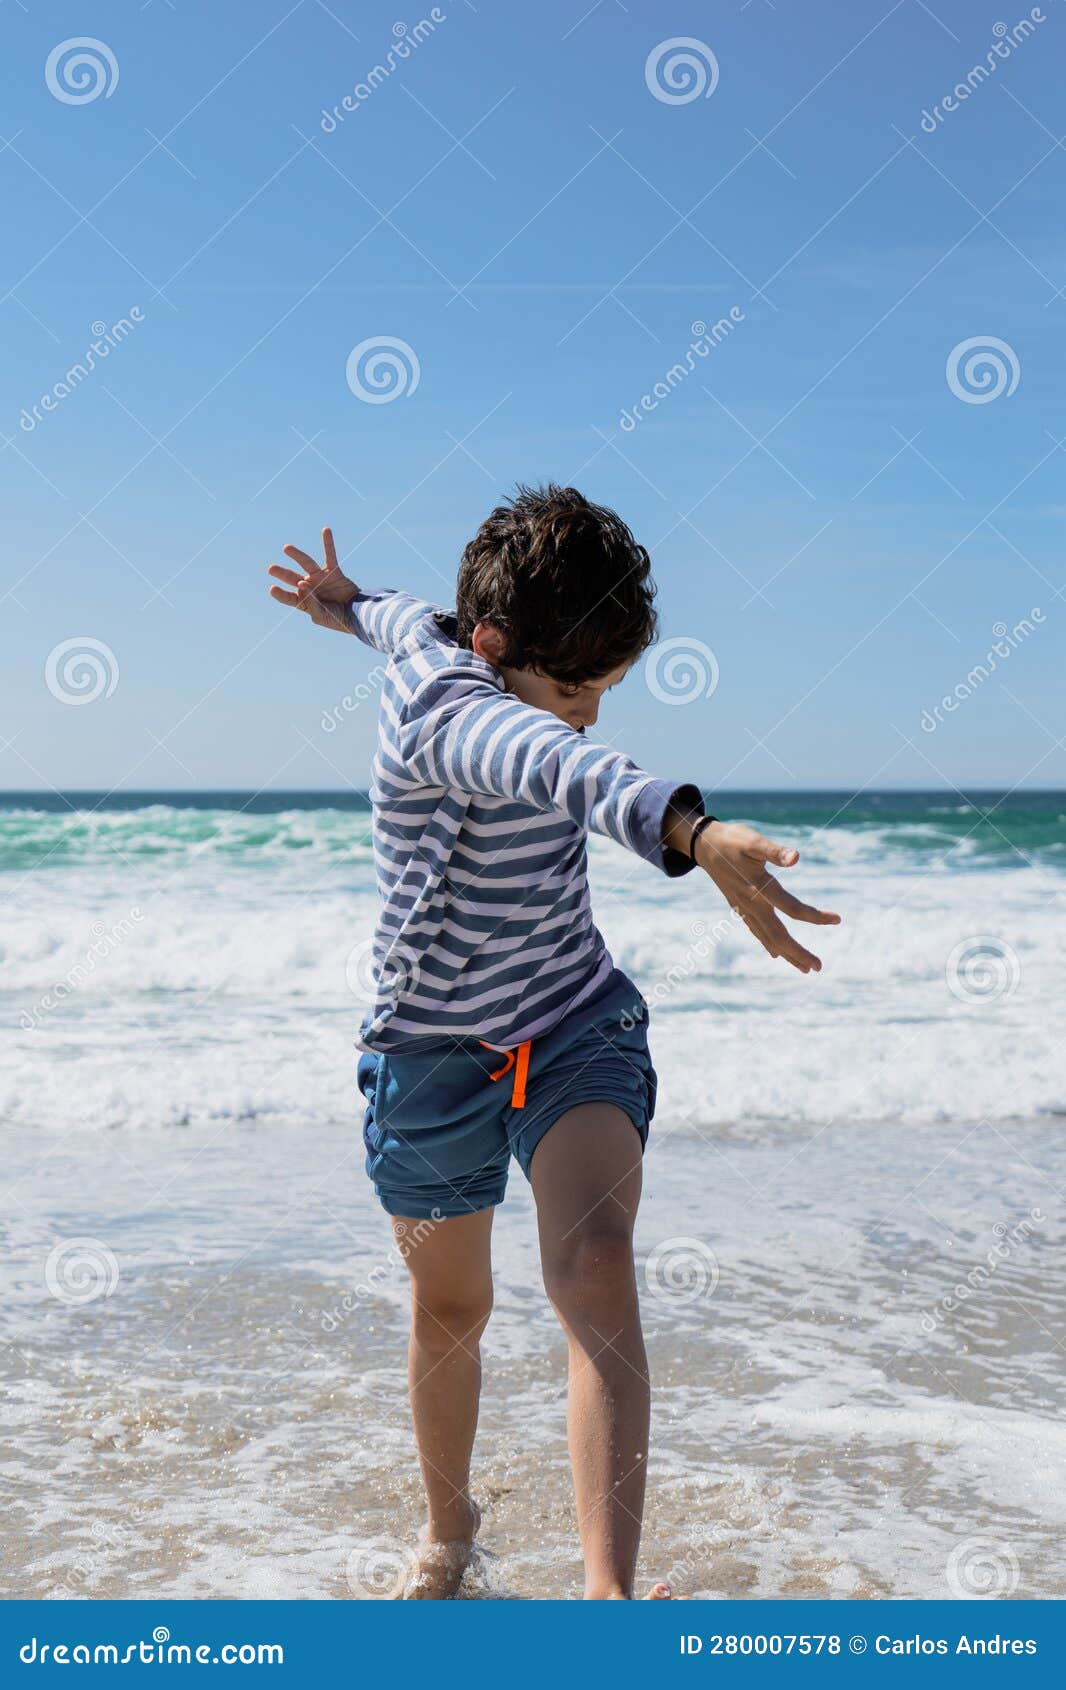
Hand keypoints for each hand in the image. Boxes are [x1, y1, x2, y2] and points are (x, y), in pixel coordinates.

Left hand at [267, 527, 358, 632]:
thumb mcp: (321, 616)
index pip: (289, 597)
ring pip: (306, 563)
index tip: (272, 589)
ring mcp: (321, 578)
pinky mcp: (333, 572)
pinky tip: (326, 530)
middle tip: (271, 569)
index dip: (280, 594)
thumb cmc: (338, 619)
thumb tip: (301, 583)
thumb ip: (309, 602)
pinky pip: (330, 555)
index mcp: (304, 602)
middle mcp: (310, 587)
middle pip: (292, 577)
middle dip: (282, 573)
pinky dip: (328, 543)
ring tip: (286, 548)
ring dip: (296, 555)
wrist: (358, 615)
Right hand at [691, 819, 839, 973]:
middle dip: (798, 953)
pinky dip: (768, 944)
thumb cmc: (732, 840)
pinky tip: (776, 953)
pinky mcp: (739, 907)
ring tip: (804, 968)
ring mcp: (743, 908)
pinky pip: (756, 931)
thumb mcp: (753, 840)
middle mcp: (751, 904)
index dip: (815, 916)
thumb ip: (774, 851)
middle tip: (819, 967)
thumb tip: (795, 858)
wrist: (703, 845)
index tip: (837, 920)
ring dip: (787, 954)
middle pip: (778, 935)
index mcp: (759, 887)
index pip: (792, 908)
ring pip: (767, 937)